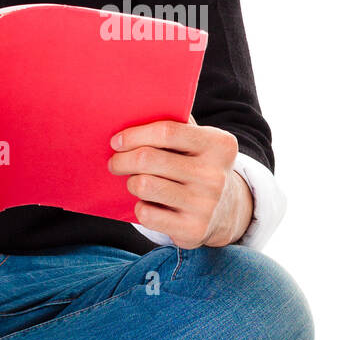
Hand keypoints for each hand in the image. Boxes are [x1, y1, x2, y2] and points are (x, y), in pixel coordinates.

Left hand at [108, 113, 252, 248]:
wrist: (224, 212)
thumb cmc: (197, 167)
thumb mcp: (198, 142)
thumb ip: (175, 124)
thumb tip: (134, 111)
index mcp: (219, 144)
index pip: (167, 131)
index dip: (134, 135)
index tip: (116, 141)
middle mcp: (215, 174)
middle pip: (149, 159)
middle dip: (122, 160)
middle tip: (115, 162)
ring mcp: (206, 204)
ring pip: (143, 185)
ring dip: (131, 182)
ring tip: (134, 182)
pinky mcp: (193, 229)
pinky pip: (146, 214)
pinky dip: (140, 207)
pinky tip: (149, 204)